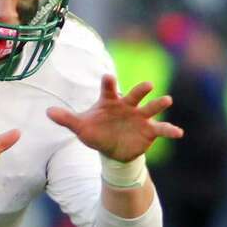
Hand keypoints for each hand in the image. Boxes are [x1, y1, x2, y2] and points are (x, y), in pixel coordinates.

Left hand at [46, 74, 182, 161]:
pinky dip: (171, 130)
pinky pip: (162, 128)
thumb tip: (47, 112)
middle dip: (141, 90)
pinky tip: (179, 132)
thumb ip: (67, 119)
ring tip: (167, 100)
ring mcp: (140, 117)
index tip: (108, 76)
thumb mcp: (81, 127)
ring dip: (159, 104)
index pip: (109, 90)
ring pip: (151, 108)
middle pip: (135, 95)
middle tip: (148, 85)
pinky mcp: (149, 131)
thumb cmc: (97, 132)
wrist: (112, 149)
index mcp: (110, 102)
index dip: (109, 83)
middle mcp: (128, 106)